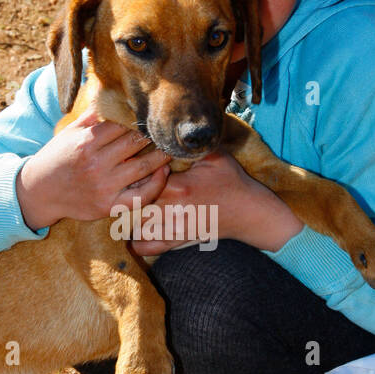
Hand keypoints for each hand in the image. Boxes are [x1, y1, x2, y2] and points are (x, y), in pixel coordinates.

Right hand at [16, 99, 170, 230]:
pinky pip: (140, 196)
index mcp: (86, 141)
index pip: (123, 124)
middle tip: (169, 129)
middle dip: (153, 135)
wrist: (38, 192)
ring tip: (172, 147)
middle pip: (135, 142)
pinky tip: (163, 172)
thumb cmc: (57, 158)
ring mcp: (103, 186)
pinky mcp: (108, 206)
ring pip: (144, 166)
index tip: (154, 114)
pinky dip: (156, 184)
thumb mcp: (69, 132)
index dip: (140, 119)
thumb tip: (109, 90)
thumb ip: (91, 114)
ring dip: (162, 156)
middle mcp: (95, 163)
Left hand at [128, 150, 302, 254]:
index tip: (136, 168)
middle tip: (125, 187)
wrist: (249, 211)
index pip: (144, 180)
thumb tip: (172, 125)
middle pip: (136, 203)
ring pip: (137, 226)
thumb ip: (191, 144)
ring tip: (128, 206)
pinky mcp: (178, 241)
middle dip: (129, 194)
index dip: (136, 173)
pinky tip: (133, 233)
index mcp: (179, 186)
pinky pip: (150, 247)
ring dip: (131, 217)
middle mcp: (174, 210)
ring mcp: (175, 229)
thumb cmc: (231, 180)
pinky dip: (138, 242)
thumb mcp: (214, 155)